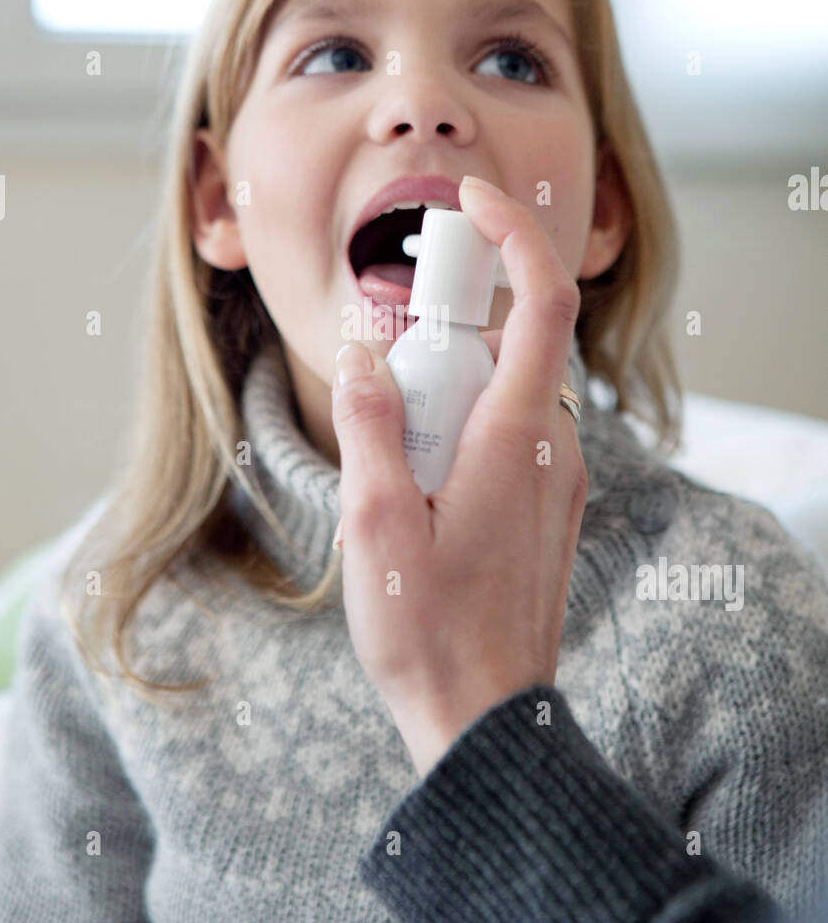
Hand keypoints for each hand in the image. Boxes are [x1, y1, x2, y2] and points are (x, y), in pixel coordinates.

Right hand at [330, 176, 588, 778]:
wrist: (485, 720)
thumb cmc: (428, 630)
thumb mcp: (374, 522)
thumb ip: (370, 424)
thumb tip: (366, 354)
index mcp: (517, 437)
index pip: (541, 301)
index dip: (512, 235)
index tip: (469, 201)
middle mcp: (553, 447)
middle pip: (505, 347)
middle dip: (439, 343)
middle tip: (379, 389)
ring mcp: (556, 479)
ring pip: (501, 395)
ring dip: (441, 401)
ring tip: (390, 475)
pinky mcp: (546, 507)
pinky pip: (506, 437)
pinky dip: (457, 435)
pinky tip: (415, 498)